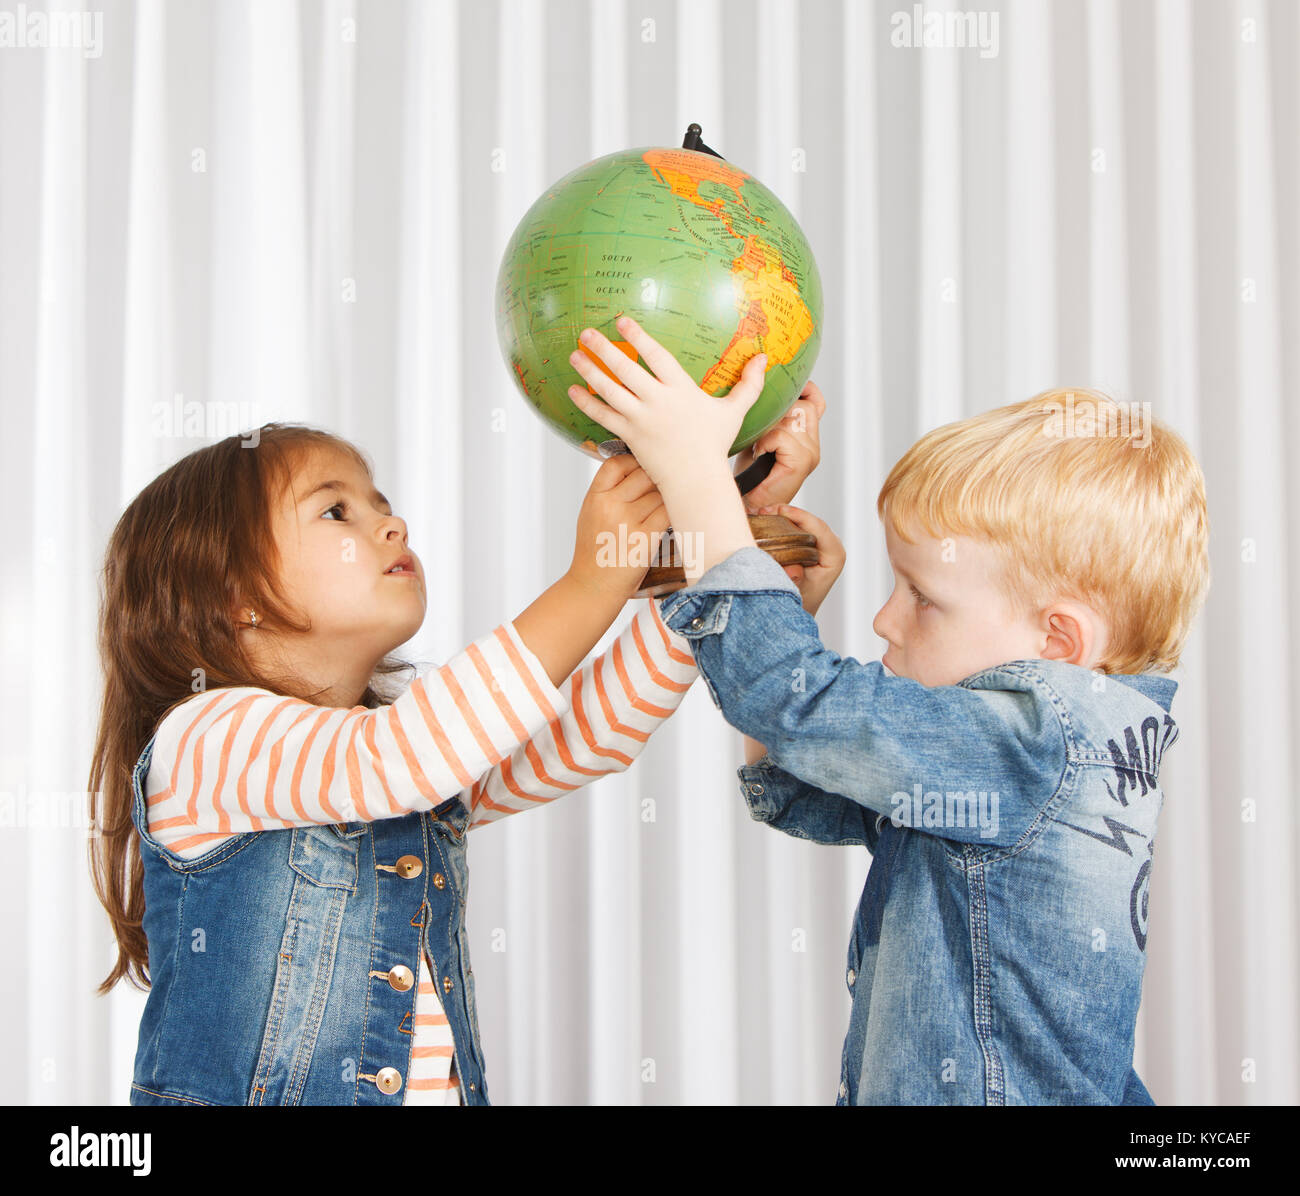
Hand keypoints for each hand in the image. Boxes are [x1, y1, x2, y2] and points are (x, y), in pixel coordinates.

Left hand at [566, 316, 767, 495]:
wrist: (696, 480)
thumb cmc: (714, 446)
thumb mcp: (734, 411)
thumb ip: (749, 384)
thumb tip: (765, 359)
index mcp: (681, 390)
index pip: (656, 356)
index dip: (638, 336)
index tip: (621, 320)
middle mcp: (658, 402)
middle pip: (625, 369)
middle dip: (603, 349)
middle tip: (585, 333)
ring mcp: (641, 420)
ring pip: (609, 390)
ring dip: (589, 371)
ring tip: (575, 355)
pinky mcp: (629, 436)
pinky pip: (603, 416)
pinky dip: (586, 403)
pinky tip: (572, 390)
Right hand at [568, 452, 669, 600]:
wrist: (592, 588)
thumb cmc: (595, 553)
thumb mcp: (591, 515)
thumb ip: (609, 492)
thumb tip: (642, 470)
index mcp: (594, 497)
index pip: (617, 463)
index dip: (635, 462)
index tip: (645, 469)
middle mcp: (609, 505)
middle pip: (645, 474)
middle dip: (659, 479)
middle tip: (666, 489)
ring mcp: (627, 521)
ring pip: (660, 494)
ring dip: (670, 498)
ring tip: (673, 506)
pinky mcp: (645, 538)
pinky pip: (668, 513)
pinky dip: (676, 513)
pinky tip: (678, 518)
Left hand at [733, 380, 824, 512]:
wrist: (749, 505)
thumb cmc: (749, 473)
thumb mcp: (759, 436)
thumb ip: (769, 416)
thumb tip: (756, 383)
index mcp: (807, 436)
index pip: (816, 402)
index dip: (804, 388)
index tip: (784, 382)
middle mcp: (813, 444)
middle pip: (803, 405)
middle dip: (779, 407)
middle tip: (758, 419)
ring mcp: (810, 453)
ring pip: (792, 418)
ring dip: (769, 426)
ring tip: (756, 442)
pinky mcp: (802, 461)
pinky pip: (782, 435)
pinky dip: (766, 440)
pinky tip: (757, 452)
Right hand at [754, 502, 844, 616]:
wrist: (796, 610)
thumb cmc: (798, 603)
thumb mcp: (794, 593)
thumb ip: (793, 580)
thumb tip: (790, 569)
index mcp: (834, 556)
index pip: (819, 527)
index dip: (797, 515)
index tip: (776, 511)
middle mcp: (830, 546)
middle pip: (809, 520)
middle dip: (786, 512)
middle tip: (762, 510)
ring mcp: (820, 542)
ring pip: (801, 520)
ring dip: (781, 515)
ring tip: (760, 512)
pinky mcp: (809, 541)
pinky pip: (795, 525)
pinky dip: (779, 520)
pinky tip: (764, 518)